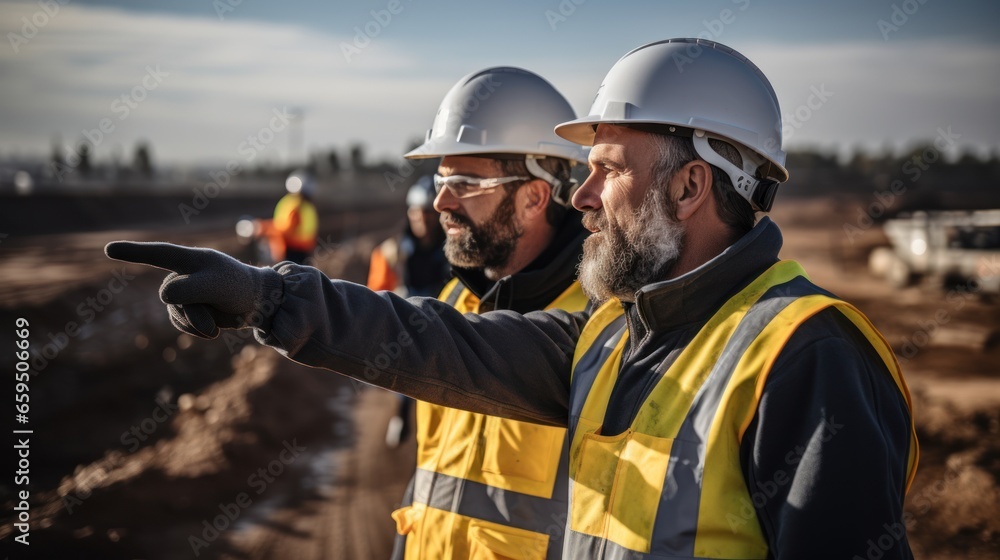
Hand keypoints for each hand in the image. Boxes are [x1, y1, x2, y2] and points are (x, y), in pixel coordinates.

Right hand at [105, 241, 283, 338]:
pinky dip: (195, 329)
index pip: (157, 253)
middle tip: (214, 321)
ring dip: (194, 323)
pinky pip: (180, 322)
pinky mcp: (192, 309)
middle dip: (191, 312)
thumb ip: (185, 290)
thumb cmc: (239, 288)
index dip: (132, 252)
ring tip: (215, 327)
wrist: (260, 306)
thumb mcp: (214, 285)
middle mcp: (185, 273)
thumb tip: (164, 298)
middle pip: (170, 296)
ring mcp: (187, 292)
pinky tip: (212, 330)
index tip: (108, 249)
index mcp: (191, 259)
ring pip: (174, 312)